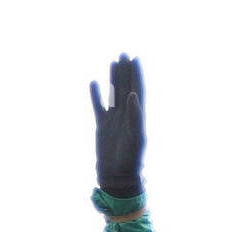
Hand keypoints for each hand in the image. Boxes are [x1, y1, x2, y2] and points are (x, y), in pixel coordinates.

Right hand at [90, 54, 145, 195]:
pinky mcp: (102, 126)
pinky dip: (96, 95)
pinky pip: (99, 106)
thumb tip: (134, 95)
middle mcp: (126, 116)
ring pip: (114, 94)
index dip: (137, 75)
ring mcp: (114, 120)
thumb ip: (136, 117)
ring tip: (114, 62)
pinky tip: (94, 82)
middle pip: (126, 88)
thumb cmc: (130, 161)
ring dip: (114, 79)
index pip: (138, 90)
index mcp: (137, 117)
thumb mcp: (136, 138)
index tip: (135, 58)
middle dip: (126, 72)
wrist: (117, 177)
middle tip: (125, 54)